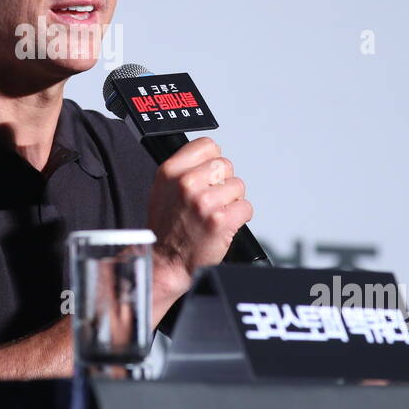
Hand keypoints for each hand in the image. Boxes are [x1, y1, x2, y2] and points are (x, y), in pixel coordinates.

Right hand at [146, 136, 252, 319]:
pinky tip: (223, 224)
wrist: (166, 262)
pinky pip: (246, 208)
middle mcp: (186, 183)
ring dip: (231, 200)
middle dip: (222, 182)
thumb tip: (208, 157)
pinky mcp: (221, 221)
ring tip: (215, 213)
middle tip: (210, 199)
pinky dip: (239, 217)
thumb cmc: (166, 228)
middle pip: (225, 165)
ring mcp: (204, 202)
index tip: (209, 174)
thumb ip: (183, 169)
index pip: (208, 146)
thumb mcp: (162, 189)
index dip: (212, 161)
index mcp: (170, 171)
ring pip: (238, 186)